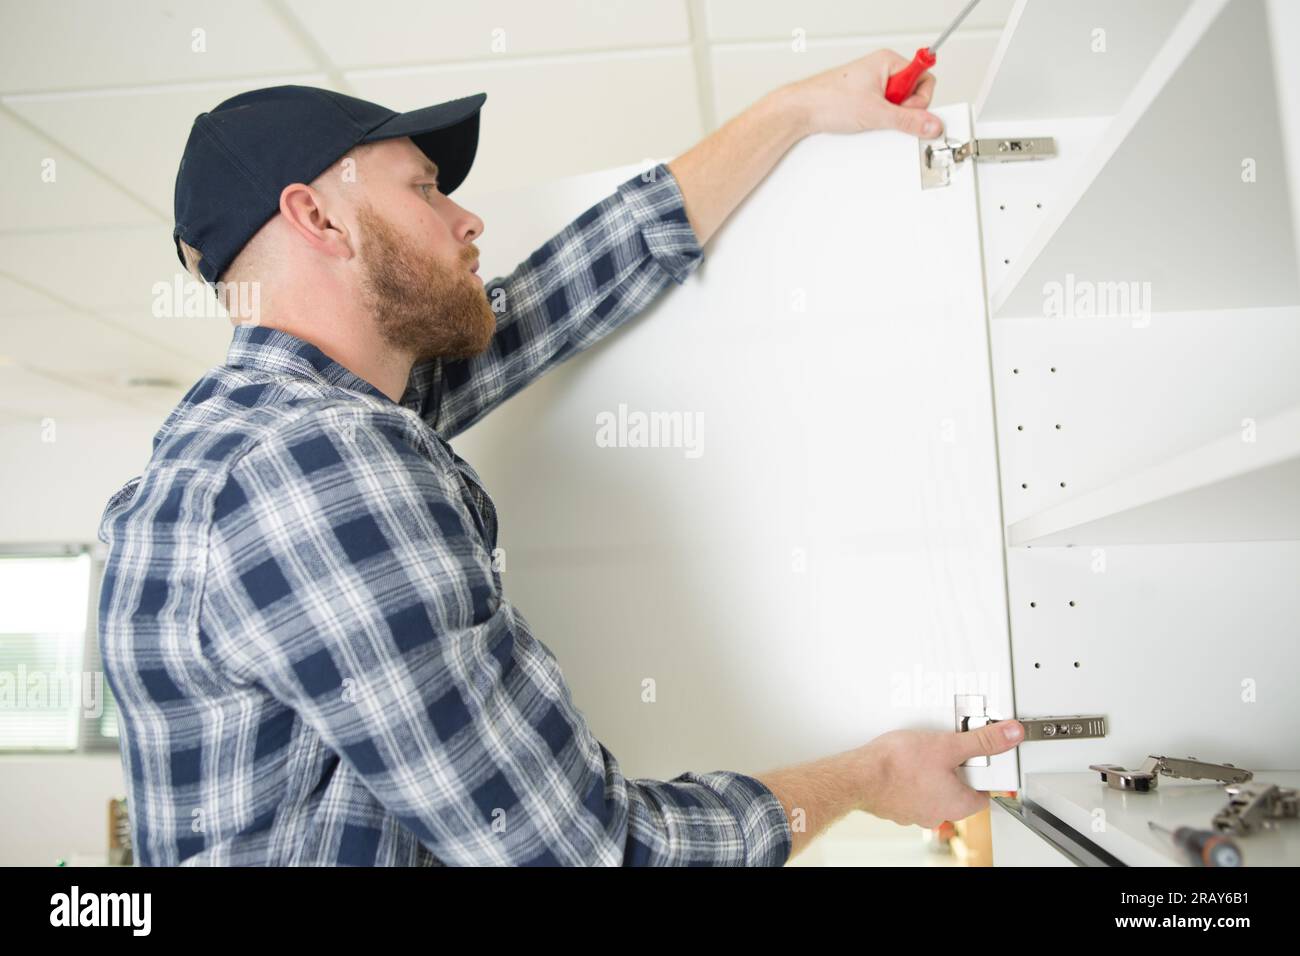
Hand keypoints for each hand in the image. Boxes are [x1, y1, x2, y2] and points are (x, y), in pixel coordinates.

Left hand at [785, 49, 942, 138]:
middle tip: (884, 115)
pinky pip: (883, 112)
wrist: (801, 110)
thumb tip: (932, 124)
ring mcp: (873, 87)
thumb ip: (908, 120)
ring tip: (869, 119)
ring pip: (897, 106)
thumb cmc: (828, 100)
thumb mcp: (876, 113)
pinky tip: (864, 123)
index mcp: (888, 62)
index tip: (907, 110)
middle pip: (912, 94)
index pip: (924, 77)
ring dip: (888, 117)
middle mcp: (882, 71)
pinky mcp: (864, 101)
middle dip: (902, 110)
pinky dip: (878, 121)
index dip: (919, 99)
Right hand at [854, 720, 1023, 827]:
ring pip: (933, 790)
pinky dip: (910, 778)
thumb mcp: (948, 745)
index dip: (984, 772)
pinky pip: (910, 791)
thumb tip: (1010, 735)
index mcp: (958, 804)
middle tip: (947, 747)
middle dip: (955, 768)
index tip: (978, 756)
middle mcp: (938, 814)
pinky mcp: (895, 806)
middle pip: (959, 790)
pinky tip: (902, 761)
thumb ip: (982, 740)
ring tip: (922, 751)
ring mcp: (914, 813)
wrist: (858, 775)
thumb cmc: (898, 765)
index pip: (984, 792)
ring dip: (931, 773)